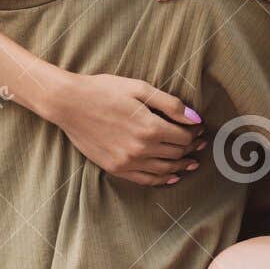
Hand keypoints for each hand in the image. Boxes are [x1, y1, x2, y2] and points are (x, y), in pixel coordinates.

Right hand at [48, 71, 208, 185]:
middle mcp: (141, 148)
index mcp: (149, 127)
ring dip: (181, 166)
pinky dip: (161, 180)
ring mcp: (127, 161)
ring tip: (191, 162)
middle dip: (191, 148)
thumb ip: (170, 104)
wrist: (69, 103)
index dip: (195, 133)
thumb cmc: (104, 90)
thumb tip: (195, 119)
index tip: (199, 129)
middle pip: (176, 153)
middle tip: (199, 144)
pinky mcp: (115, 168)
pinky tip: (171, 176)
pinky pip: (145, 180)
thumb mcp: (139, 88)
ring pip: (164, 170)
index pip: (183, 136)